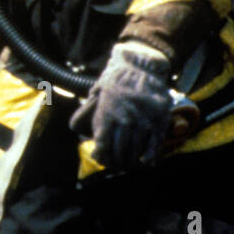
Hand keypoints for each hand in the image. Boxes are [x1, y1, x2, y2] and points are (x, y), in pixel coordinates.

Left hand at [69, 40, 171, 171]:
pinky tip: (147, 163)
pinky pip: (155, 144)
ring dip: (132, 161)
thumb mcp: (96, 94)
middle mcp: (125, 120)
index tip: (101, 159)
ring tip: (129, 165)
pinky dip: (151, 156)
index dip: (101, 156)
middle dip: (117, 162)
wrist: (140, 68)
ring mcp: (143, 121)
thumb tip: (75, 127)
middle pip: (120, 151)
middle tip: (116, 165)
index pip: (102, 145)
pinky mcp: (158, 121)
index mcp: (107, 115)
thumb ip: (87, 111)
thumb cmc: (115, 83)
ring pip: (137, 150)